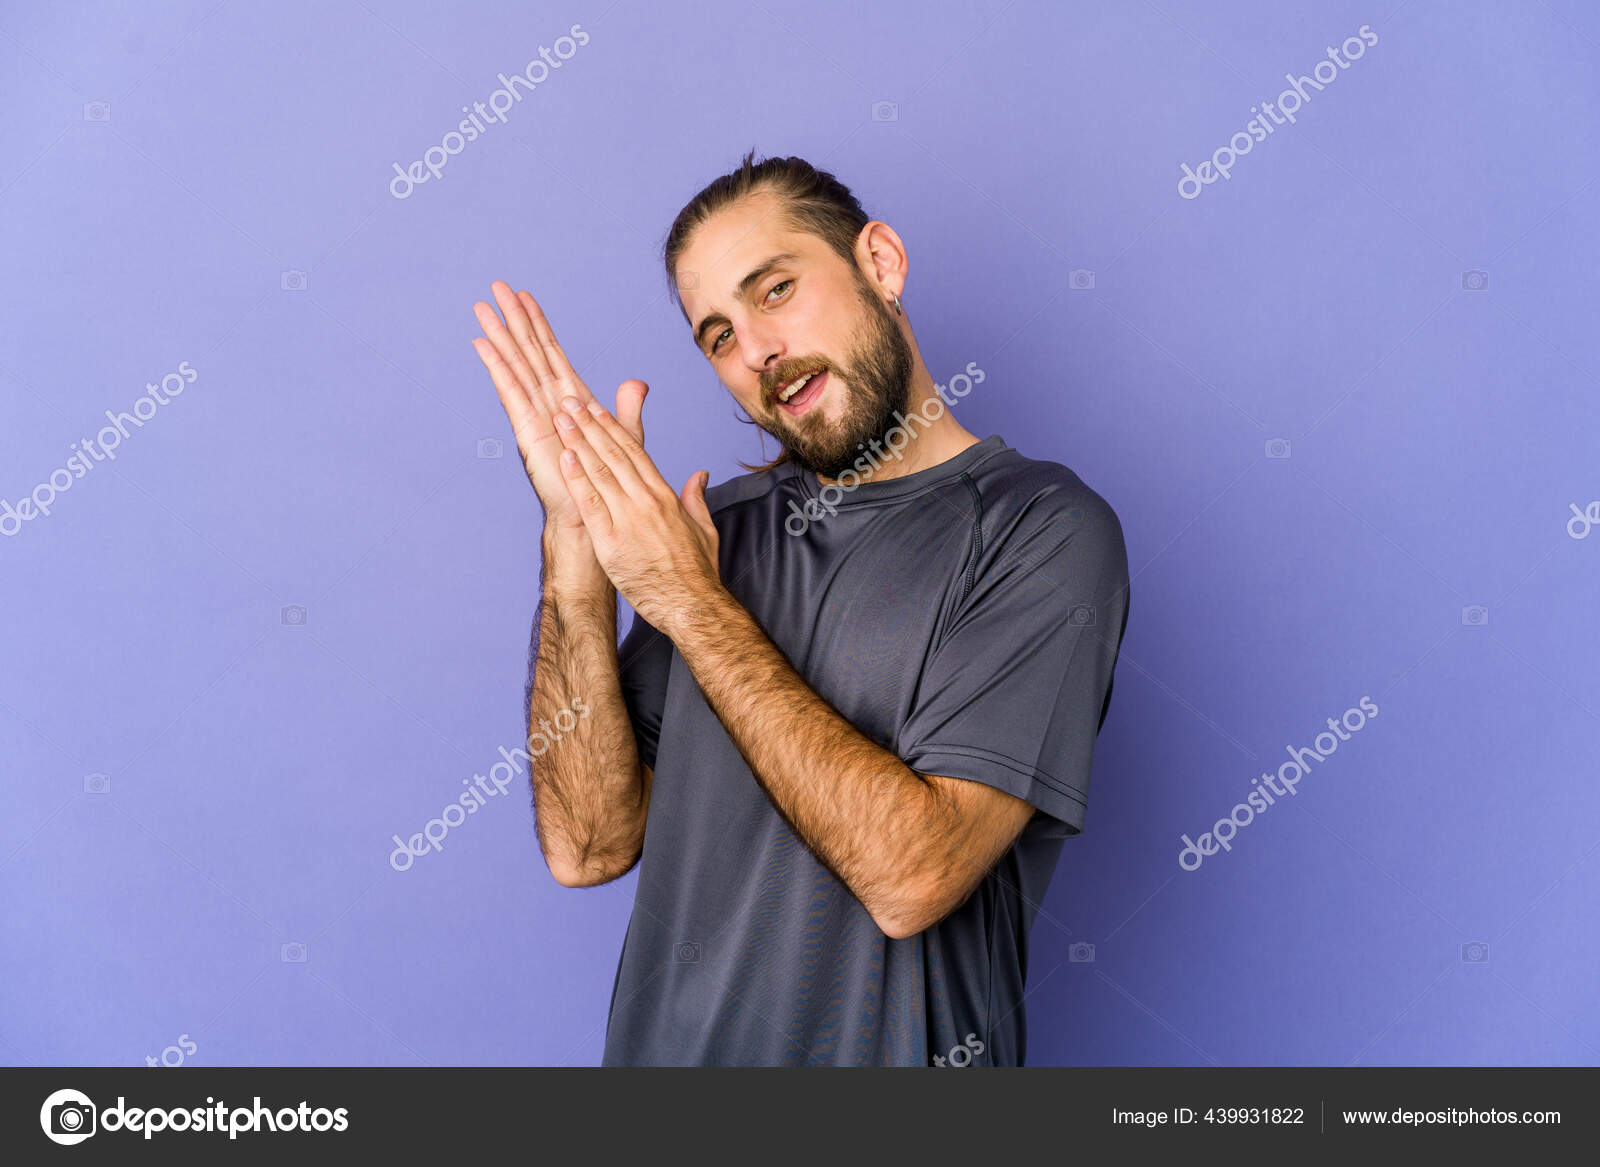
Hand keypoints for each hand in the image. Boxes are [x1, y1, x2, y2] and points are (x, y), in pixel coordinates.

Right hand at [470, 281, 647, 535]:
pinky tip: (483, 345)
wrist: (594, 515)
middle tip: (496, 286)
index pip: (551, 353)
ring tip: (483, 306)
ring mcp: (536, 414)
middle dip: (514, 318)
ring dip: (500, 334)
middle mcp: (548, 402)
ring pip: (516, 364)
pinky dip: (498, 367)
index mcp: (569, 399)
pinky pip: (511, 391)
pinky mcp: (528, 429)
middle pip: (528, 351)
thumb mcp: (623, 435)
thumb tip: (636, 383)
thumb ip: (626, 407)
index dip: (539, 325)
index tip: (526, 297)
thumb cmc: (606, 480)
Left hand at [551, 393, 721, 631]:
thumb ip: (695, 498)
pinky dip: (577, 479)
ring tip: (561, 418)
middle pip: (614, 454)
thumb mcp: (704, 528)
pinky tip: (565, 458)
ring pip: (600, 471)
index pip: (634, 452)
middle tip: (569, 401)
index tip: (595, 408)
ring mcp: (629, 519)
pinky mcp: (613, 541)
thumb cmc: (698, 573)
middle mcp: (646, 501)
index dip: (612, 427)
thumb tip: (698, 475)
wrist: (692, 605)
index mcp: (665, 496)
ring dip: (578, 442)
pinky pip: (591, 504)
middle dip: (589, 424)